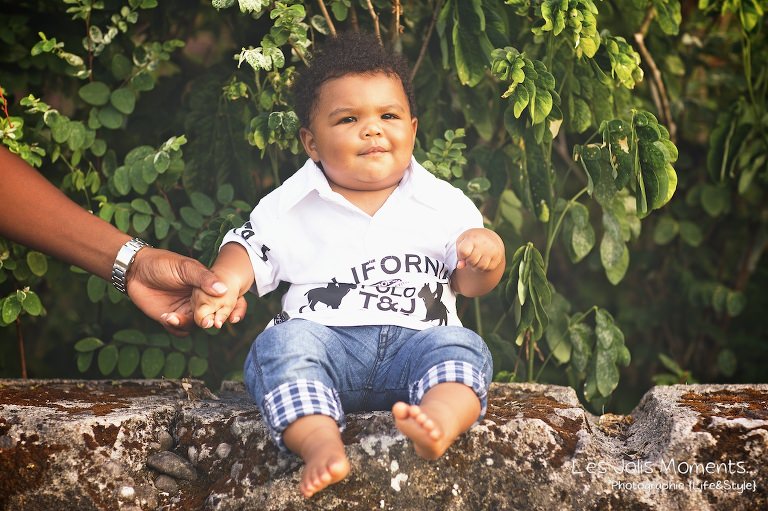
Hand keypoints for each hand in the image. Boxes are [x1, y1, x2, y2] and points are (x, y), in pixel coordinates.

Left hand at [126, 248, 246, 335]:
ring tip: (172, 317)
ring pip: (196, 325)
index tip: (233, 317)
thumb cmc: (162, 263)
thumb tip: (224, 290)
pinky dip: (175, 327)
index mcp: (208, 286)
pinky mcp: (171, 317)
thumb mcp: (185, 267)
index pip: (228, 299)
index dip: (236, 309)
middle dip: (211, 321)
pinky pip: (180, 330)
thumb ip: (204, 278)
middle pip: (214, 316)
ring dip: (187, 324)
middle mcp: (200, 299)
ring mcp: (186, 309)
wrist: (134, 270)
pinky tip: (166, 317)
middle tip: (205, 322)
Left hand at [455, 228, 504, 271]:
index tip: (464, 251)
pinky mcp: (498, 257)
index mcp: (473, 238)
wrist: (487, 236)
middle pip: (471, 261)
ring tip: (476, 259)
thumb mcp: (461, 244)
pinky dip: (483, 267)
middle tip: (470, 255)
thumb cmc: (470, 241)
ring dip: (476, 266)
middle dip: (469, 261)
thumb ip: (459, 255)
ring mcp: (492, 251)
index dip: (461, 255)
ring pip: (480, 267)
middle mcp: (484, 244)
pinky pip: (488, 269)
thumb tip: (460, 266)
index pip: (464, 252)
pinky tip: (483, 260)